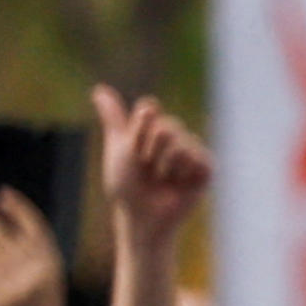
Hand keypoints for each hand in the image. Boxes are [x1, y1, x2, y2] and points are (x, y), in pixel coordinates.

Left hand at [95, 85, 211, 253]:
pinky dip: (184, 173)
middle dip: (151, 150)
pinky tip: (181, 184)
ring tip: (165, 179)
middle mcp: (173, 136)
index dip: (138, 131)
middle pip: (166, 125)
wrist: (143, 216)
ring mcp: (191, 151)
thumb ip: (114, 118)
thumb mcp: (119, 146)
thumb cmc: (126, 185)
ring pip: (180, 142)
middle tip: (149, 169)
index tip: (133, 150)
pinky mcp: (206, 168)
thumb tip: (99, 88)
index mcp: (151, 127)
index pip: (148, 110)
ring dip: (166, 164)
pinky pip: (198, 157)